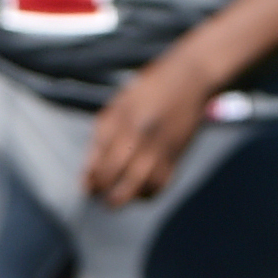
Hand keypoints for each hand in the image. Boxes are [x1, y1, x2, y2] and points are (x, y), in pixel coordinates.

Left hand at [82, 61, 218, 205]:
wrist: (190, 79)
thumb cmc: (151, 88)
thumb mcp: (120, 104)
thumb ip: (104, 133)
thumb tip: (90, 167)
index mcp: (118, 120)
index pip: (96, 160)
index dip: (89, 180)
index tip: (87, 187)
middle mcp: (137, 135)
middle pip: (112, 175)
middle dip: (102, 192)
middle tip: (99, 196)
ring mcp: (159, 146)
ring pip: (137, 186)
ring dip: (125, 198)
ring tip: (116, 199)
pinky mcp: (177, 154)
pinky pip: (160, 185)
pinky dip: (148, 194)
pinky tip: (141, 191)